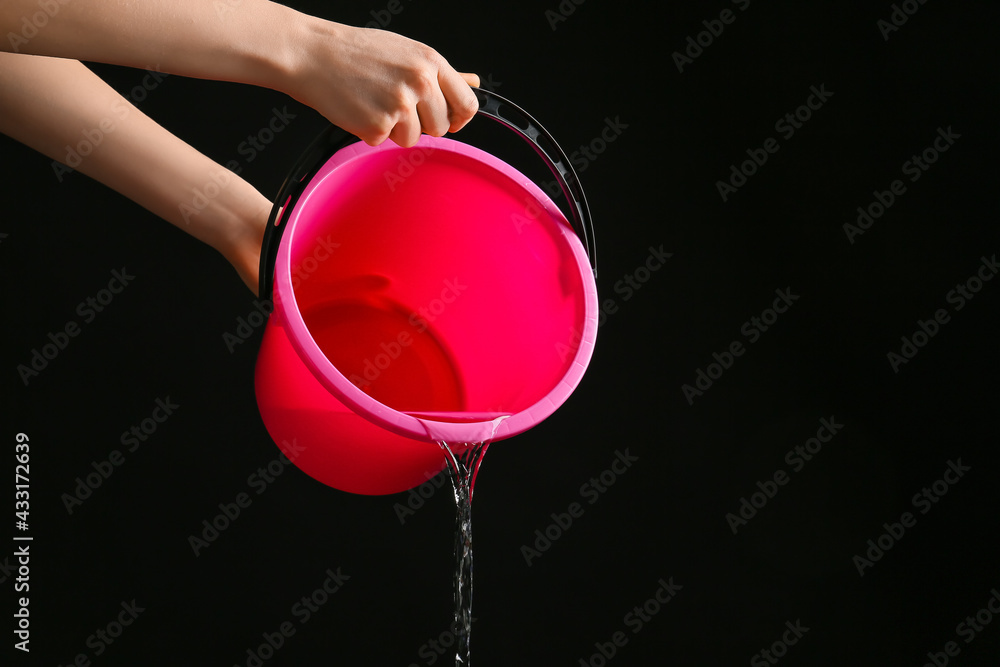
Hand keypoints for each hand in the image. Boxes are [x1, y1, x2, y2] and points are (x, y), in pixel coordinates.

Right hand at [287, 21, 479, 146]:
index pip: (467, 104)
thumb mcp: (406, 52)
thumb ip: (440, 73)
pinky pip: (385, 142)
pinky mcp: (378, 125)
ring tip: (374, 103)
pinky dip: (371, 132)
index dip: (458, 118)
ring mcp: (399, 104)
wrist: (312, 54)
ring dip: (394, 130)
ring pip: (413, 139)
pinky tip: (359, 109)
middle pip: (441, 127)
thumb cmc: (356, 53)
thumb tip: (472, 82)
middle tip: (395, 106)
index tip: (448, 120)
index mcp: (430, 62)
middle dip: (422, 124)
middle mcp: (420, 82)